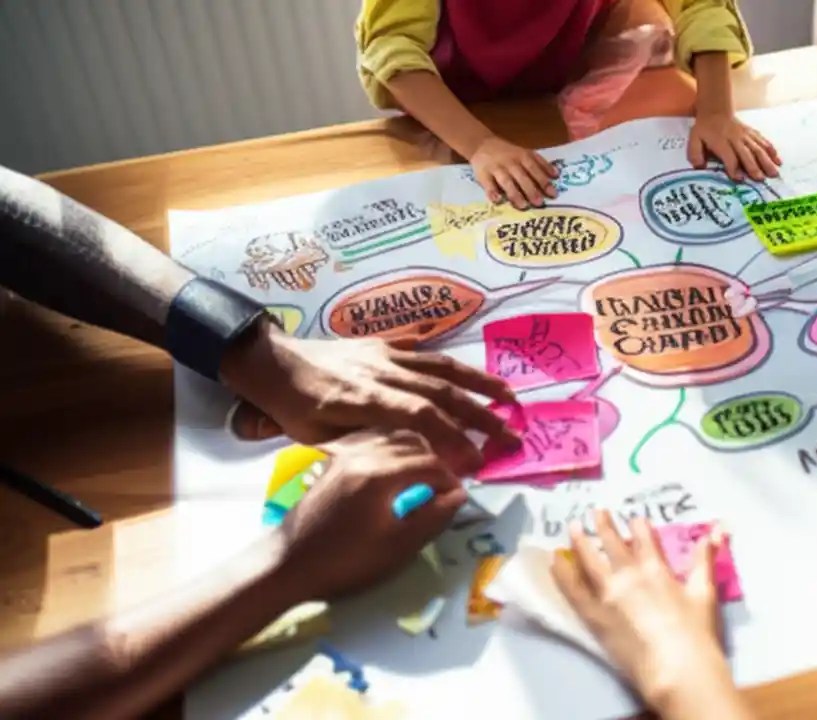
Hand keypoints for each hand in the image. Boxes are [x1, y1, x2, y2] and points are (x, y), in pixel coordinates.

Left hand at [221, 322, 519, 472]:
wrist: (271, 362)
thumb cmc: (291, 409)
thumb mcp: (319, 439)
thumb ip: (364, 446)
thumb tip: (406, 463)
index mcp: (363, 400)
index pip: (421, 418)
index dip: (454, 439)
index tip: (477, 463)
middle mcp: (383, 374)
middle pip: (443, 393)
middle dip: (481, 416)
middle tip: (510, 437)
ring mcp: (387, 356)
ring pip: (443, 368)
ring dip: (480, 384)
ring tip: (510, 400)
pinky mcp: (385, 346)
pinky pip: (426, 354)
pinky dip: (453, 366)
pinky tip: (473, 377)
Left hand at [274, 430, 465, 599]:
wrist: (286, 565)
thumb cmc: (344, 562)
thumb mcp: (397, 547)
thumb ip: (433, 517)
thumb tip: (459, 494)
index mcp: (381, 473)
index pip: (432, 463)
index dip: (452, 480)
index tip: (459, 499)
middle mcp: (364, 453)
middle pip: (414, 441)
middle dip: (438, 461)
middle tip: (448, 486)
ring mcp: (346, 453)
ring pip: (394, 436)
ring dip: (417, 450)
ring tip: (428, 475)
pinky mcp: (335, 460)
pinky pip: (375, 440)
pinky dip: (395, 448)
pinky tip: (397, 469)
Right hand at [469, 136, 558, 208]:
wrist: (482, 144)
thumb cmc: (508, 153)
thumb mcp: (525, 153)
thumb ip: (540, 163)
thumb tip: (556, 175)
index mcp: (522, 156)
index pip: (534, 169)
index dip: (544, 181)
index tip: (553, 194)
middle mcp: (510, 162)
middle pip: (522, 177)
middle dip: (531, 190)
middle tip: (540, 203)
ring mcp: (496, 168)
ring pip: (506, 181)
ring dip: (515, 193)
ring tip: (523, 206)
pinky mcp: (483, 174)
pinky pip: (487, 184)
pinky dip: (492, 191)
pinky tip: (497, 200)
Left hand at [552, 512, 738, 713]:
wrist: (675, 669)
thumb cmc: (695, 633)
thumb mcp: (705, 592)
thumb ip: (706, 559)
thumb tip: (717, 531)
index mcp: (655, 569)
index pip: (643, 539)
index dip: (637, 525)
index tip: (632, 518)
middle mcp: (628, 576)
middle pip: (611, 543)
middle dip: (603, 525)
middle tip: (595, 512)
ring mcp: (607, 596)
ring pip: (587, 560)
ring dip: (579, 541)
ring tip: (572, 528)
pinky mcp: (593, 617)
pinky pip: (572, 590)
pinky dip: (563, 574)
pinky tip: (556, 563)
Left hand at [688, 112, 780, 181]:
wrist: (716, 111)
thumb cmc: (705, 129)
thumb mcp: (694, 139)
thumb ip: (695, 153)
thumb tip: (700, 167)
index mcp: (721, 141)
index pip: (729, 156)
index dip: (733, 167)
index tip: (739, 179)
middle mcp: (735, 138)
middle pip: (746, 153)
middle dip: (753, 166)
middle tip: (761, 179)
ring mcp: (746, 135)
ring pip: (758, 148)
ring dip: (766, 161)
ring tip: (774, 173)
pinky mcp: (753, 133)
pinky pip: (763, 141)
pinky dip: (771, 151)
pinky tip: (778, 160)